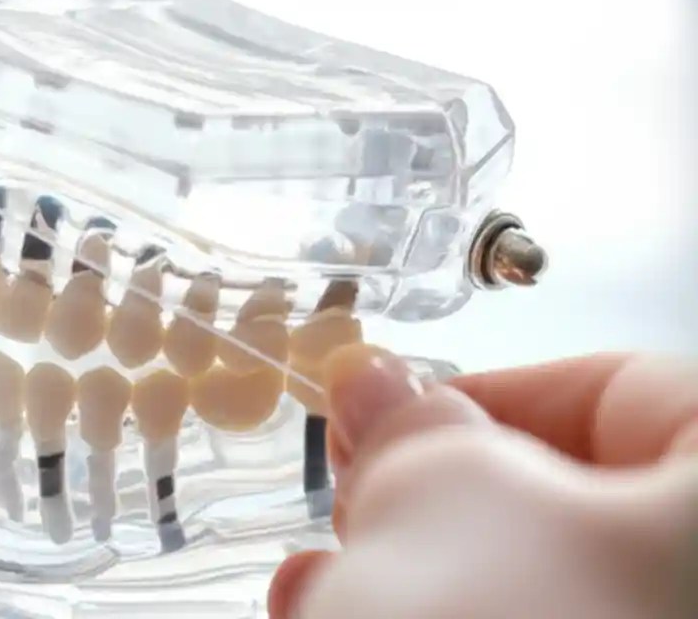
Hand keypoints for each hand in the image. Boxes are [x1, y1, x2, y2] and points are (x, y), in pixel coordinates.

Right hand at [270, 349, 697, 618]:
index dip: (495, 388)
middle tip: (354, 494)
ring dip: (412, 564)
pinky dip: (432, 617)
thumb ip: (409, 426)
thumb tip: (375, 386)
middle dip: (436, 492)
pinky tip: (337, 615)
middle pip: (572, 498)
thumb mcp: (434, 494)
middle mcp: (694, 578)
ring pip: (532, 582)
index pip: (627, 390)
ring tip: (320, 575)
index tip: (397, 416)